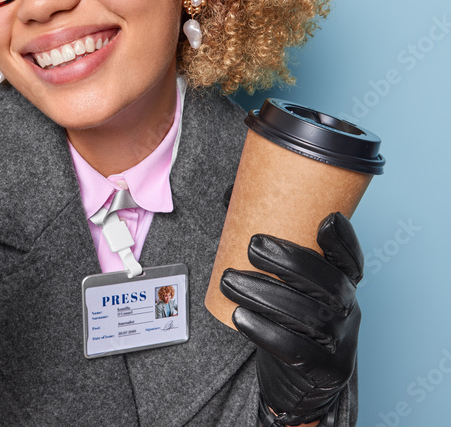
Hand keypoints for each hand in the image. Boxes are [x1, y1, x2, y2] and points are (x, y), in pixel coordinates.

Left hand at [219, 212, 361, 425]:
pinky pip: (295, 350)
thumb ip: (269, 248)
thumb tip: (231, 196)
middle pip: (328, 283)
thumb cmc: (288, 323)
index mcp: (344, 286)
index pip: (352, 261)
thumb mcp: (289, 288)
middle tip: (253, 245)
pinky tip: (241, 317)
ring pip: (305, 315)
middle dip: (290, 261)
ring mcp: (337, 342)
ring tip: (230, 280)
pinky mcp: (320, 369)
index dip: (344, 240)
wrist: (301, 385)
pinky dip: (265, 331)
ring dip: (263, 293)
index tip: (325, 220)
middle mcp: (347, 311)